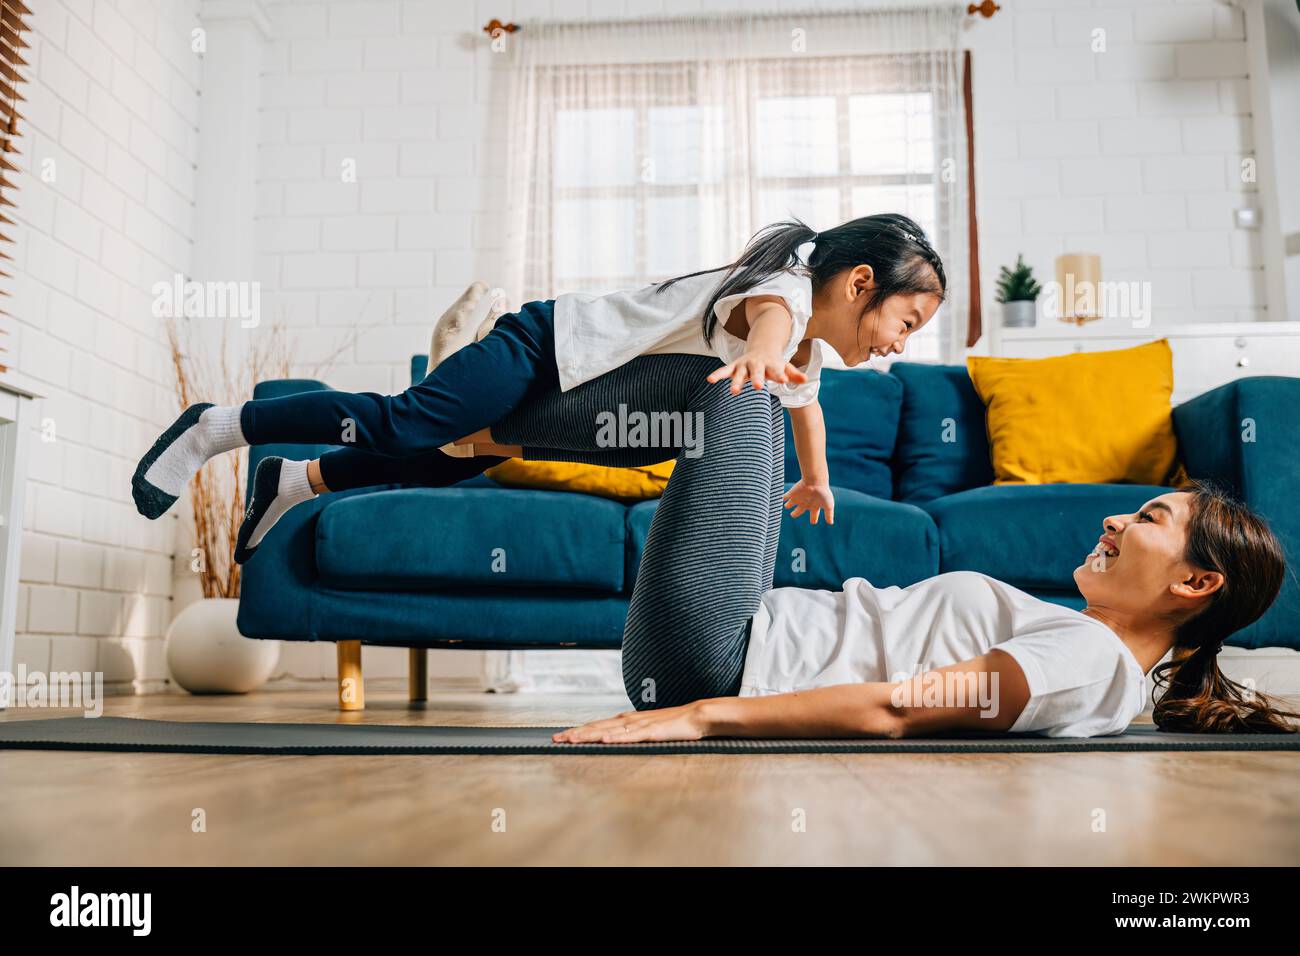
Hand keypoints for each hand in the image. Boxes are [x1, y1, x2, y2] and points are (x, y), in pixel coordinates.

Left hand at [552, 701, 710, 743]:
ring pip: (609, 730)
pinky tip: (604, 740)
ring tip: (572, 739)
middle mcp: (629, 720)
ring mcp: (640, 725)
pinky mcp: (652, 732)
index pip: (597, 725)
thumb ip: (631, 733)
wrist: (696, 716)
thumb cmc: (672, 724)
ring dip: (589, 734)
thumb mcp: (647, 729)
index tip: (561, 736)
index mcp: (627, 720)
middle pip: (597, 726)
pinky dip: (617, 738)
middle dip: (576, 732)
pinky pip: (632, 736)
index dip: (578, 730)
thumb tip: (614, 740)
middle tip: (556, 739)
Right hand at [707, 353, 808, 395]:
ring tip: (734, 392)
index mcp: (771, 364)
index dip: (780, 375)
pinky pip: (724, 371)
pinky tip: (709, 380)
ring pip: (739, 373)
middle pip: (757, 372)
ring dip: (736, 381)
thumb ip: (794, 374)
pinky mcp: (734, 366)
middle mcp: (756, 364)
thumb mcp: (786, 366)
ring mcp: (744, 365)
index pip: (777, 370)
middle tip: (758, 386)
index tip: (784, 380)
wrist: (762, 346)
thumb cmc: (775, 362)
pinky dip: (717, 375)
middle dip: (757, 378)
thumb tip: (805, 380)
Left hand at [784, 479, 834, 524]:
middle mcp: (806, 503)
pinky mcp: (792, 493)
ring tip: (786, 506)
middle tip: (792, 515)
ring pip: (791, 503)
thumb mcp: (828, 505)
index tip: (813, 522)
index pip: (814, 516)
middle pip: (799, 510)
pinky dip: (781, 498)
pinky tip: (778, 499)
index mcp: (814, 506)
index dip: (814, 520)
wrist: (815, 481)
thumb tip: (831, 523)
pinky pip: (785, 496)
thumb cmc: (823, 493)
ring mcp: (798, 498)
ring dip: (788, 505)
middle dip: (796, 513)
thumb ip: (829, 514)